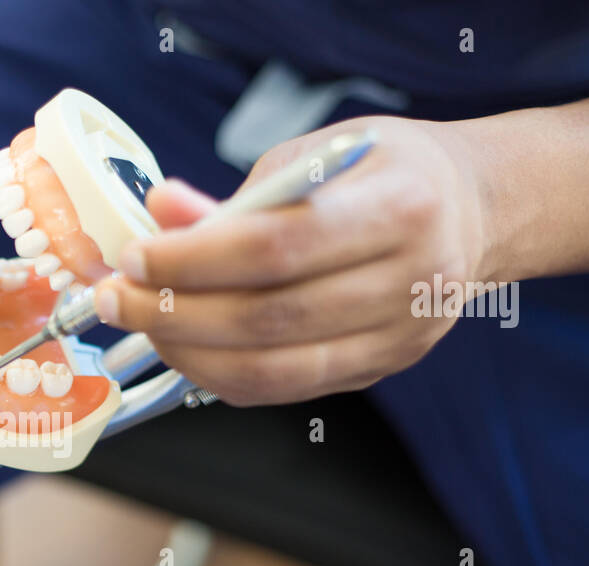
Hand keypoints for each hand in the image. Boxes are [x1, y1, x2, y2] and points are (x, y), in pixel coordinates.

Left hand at [93, 116, 488, 404]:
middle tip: (115, 298)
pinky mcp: (379, 370)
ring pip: (274, 368)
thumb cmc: (384, 172)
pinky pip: (285, 389)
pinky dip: (222, 375)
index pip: (279, 246)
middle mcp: (411, 280)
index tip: (135, 257)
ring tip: (141, 324)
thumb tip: (160, 215)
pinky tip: (185, 349)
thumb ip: (237, 195)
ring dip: (188, 353)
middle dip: (173, 312)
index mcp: (401, 206)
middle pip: (269, 317)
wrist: (473, 211)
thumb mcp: (316, 152)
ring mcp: (399, 337)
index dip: (194, 259)